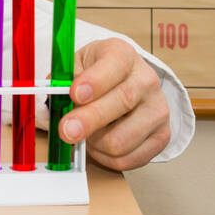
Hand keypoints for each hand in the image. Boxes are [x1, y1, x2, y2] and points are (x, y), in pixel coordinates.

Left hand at [56, 38, 170, 170]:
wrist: (126, 84)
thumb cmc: (96, 75)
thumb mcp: (77, 66)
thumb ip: (63, 81)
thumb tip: (51, 99)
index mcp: (124, 55)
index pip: (114, 66)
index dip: (94, 82)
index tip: (74, 94)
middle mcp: (147, 80)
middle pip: (121, 103)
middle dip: (89, 120)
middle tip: (66, 131)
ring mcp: (158, 109)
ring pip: (121, 140)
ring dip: (95, 143)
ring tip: (87, 134)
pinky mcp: (162, 136)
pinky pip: (128, 159)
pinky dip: (106, 157)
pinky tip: (100, 143)